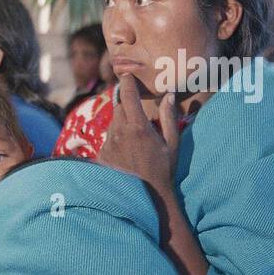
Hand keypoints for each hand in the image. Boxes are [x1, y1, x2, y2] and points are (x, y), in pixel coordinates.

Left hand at [96, 74, 180, 196]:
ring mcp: (109, 145)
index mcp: (139, 127)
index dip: (128, 81)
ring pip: (113, 124)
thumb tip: (169, 95)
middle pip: (119, 107)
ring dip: (122, 126)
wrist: (148, 199)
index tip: (128, 75)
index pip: (128, 94)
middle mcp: (120, 133)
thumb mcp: (172, 145)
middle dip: (128, 107)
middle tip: (139, 118)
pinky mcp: (101, 156)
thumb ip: (169, 118)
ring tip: (135, 143)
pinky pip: (108, 140)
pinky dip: (116, 142)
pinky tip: (127, 156)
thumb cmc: (164, 171)